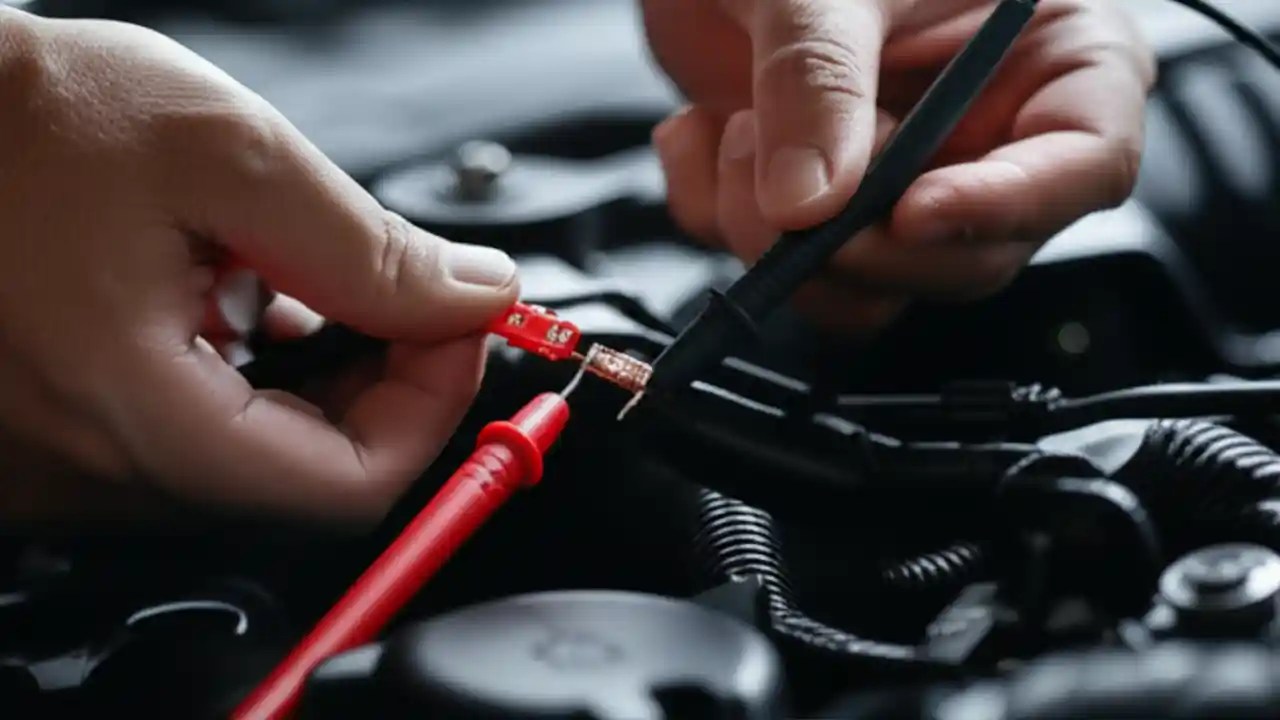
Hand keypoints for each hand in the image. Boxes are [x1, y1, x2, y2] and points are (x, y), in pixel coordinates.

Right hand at [0, 10, 518, 528]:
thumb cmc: (16, 117)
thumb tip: (472, 298)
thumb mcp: (224, 156)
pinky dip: (248, 382)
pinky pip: (187, 444)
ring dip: (318, 379)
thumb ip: (367, 248)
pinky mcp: (50, 444)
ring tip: (306, 280)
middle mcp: (84, 471)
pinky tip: (240, 299)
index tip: (457, 325)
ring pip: (252, 463)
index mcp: (127, 415)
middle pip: (305, 480)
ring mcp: (60, 468)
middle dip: (383, 386)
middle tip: (405, 296)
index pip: (348, 486)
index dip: (432, 407)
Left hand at [642, 0, 1155, 331]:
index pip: (1085, 160)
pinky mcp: (820, 204)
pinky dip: (717, 214)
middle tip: (795, 202)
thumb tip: (811, 202)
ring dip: (782, 242)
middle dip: (867, 245)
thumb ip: (819, 80)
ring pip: (873, 283)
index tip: (914, 211)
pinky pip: (783, 264)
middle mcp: (980, 129)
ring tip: (733, 133)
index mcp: (1046, 50)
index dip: (1007, 203)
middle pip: (972, 255)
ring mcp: (898, 175)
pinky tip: (702, 131)